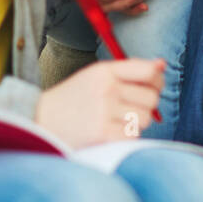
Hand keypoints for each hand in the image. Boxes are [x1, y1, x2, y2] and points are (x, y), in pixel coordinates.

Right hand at [34, 58, 164, 147]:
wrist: (40, 119)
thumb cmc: (75, 97)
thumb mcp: (97, 75)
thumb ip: (130, 70)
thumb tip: (161, 65)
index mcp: (106, 71)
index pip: (149, 72)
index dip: (157, 81)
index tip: (151, 88)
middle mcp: (107, 88)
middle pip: (152, 98)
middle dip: (146, 105)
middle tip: (129, 108)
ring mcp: (104, 111)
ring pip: (146, 119)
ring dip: (137, 122)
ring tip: (118, 120)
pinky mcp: (102, 133)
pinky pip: (133, 135)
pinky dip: (127, 136)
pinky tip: (112, 131)